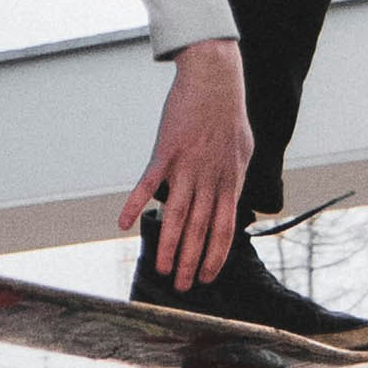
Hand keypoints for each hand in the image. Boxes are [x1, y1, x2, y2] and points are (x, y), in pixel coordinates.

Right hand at [121, 36, 253, 289]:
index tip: (207, 276)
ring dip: (168, 246)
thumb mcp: (243, 151)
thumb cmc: (229, 114)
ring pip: (176, 215)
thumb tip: (233, 199)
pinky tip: (124, 224)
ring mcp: (186, 166)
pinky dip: (135, 204)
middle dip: (191, 262)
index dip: (215, 256)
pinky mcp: (165, 152)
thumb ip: (234, 179)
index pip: (224, 229)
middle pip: (199, 229)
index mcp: (230, 181)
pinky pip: (148, 184)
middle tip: (183, 287)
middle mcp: (209, 179)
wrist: (215, 80)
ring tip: (162, 270)